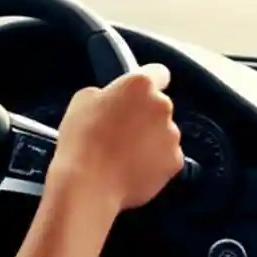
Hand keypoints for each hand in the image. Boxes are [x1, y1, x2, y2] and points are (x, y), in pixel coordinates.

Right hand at [48, 63, 182, 210]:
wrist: (89, 184)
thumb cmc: (82, 140)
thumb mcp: (82, 100)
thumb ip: (105, 93)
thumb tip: (112, 101)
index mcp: (139, 85)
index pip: (157, 72)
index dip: (145, 82)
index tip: (136, 93)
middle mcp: (162, 106)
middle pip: (158, 106)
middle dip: (144, 115)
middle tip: (119, 129)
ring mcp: (172, 136)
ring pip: (163, 132)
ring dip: (149, 138)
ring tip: (122, 153)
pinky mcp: (175, 162)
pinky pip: (165, 156)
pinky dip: (153, 161)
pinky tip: (131, 168)